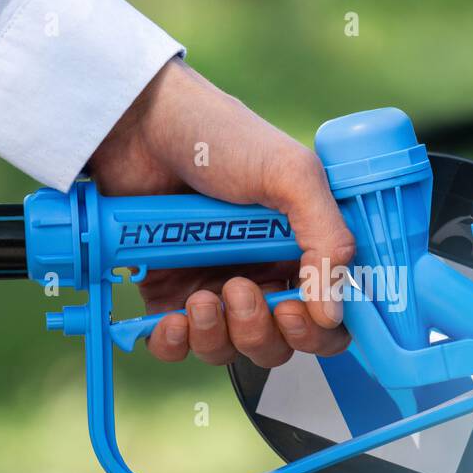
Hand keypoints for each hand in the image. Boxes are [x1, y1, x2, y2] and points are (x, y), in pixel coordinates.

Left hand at [87, 57, 353, 366]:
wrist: (139, 123)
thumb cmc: (219, 136)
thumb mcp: (291, 176)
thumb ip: (327, 240)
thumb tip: (334, 313)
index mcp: (302, 249)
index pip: (328, 318)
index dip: (316, 331)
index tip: (294, 311)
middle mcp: (263, 273)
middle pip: (278, 343)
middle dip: (261, 333)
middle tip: (240, 292)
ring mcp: (214, 286)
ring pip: (229, 349)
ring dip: (218, 337)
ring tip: (200, 298)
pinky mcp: (168, 292)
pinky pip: (178, 345)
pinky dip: (176, 344)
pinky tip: (172, 320)